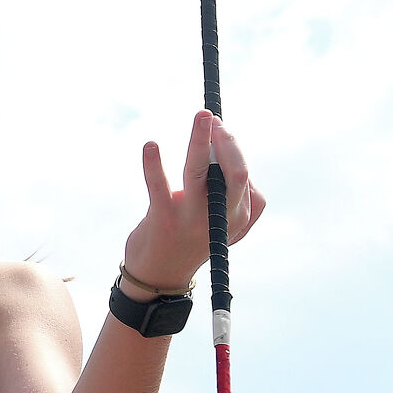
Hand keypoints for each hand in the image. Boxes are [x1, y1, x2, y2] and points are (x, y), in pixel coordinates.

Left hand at [125, 112, 266, 292]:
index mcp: (237, 216)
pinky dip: (153, 164)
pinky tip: (150, 145)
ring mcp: (190, 218)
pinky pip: (158, 186)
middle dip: (226, 141)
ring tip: (203, 116)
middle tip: (212, 118)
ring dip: (201, 140)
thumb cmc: (190, 239)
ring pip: (200, 171)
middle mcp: (218, 217)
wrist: (158, 277)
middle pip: (234, 172)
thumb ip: (234, 196)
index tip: (218, 129)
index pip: (242, 174)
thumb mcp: (221, 222)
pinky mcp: (162, 218)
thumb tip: (232, 154)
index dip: (232, 147)